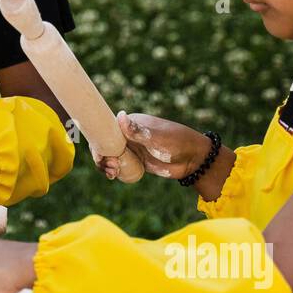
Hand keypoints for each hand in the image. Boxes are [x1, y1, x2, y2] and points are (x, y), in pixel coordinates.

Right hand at [94, 111, 212, 180]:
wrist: (193, 159)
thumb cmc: (177, 142)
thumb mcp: (157, 138)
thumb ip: (138, 131)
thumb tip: (120, 116)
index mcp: (130, 123)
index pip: (106, 128)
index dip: (99, 141)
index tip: (100, 154)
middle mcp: (128, 134)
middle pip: (105, 144)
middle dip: (102, 156)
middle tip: (110, 167)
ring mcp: (131, 148)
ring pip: (110, 156)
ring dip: (106, 165)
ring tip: (113, 174)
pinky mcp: (135, 161)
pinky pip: (119, 165)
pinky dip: (113, 171)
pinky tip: (115, 176)